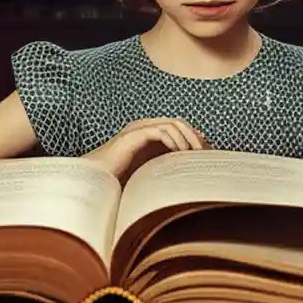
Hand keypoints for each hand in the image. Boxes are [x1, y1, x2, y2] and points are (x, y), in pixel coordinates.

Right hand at [83, 118, 209, 180]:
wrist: (96, 180)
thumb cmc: (119, 179)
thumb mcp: (149, 173)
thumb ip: (165, 168)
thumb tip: (187, 174)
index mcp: (149, 135)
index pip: (178, 128)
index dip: (194, 138)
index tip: (206, 152)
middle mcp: (145, 127)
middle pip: (179, 123)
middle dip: (194, 136)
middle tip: (205, 152)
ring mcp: (139, 128)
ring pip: (173, 123)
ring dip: (187, 137)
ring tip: (194, 153)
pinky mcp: (134, 134)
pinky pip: (161, 130)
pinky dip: (173, 140)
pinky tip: (179, 154)